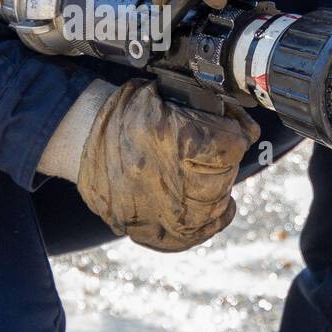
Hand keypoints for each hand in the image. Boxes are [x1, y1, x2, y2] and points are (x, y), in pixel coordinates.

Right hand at [77, 79, 259, 252]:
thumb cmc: (125, 112)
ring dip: (217, 189)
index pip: (232, 144)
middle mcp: (163, 178)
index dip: (234, 133)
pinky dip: (210, 223)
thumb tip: (249, 131)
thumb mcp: (166, 95)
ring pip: (213, 206)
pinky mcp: (144, 228)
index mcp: (168, 136)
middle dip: (224, 160)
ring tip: (204, 172)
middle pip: (225, 176)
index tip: (229, 129)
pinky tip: (218, 209)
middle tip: (208, 149)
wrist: (81, 138)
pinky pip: (191, 236)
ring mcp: (153, 209)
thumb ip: (210, 110)